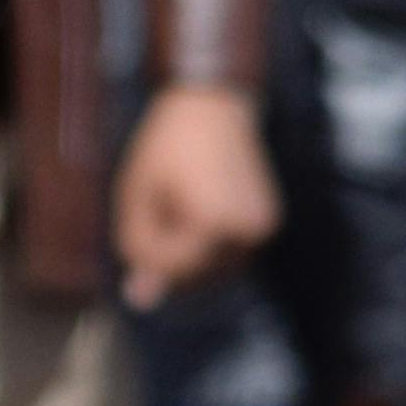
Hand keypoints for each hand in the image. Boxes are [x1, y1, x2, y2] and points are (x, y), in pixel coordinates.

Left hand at [113, 81, 279, 307]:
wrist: (212, 106)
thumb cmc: (168, 147)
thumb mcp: (138, 194)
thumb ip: (138, 248)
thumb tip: (140, 299)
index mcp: (215, 222)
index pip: (173, 266)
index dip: (149, 248)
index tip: (143, 212)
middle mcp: (247, 231)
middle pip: (195, 273)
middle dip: (169, 250)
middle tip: (161, 204)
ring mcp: (262, 229)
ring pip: (213, 269)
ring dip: (188, 250)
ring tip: (179, 204)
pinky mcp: (267, 223)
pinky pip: (229, 253)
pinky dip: (208, 242)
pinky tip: (198, 206)